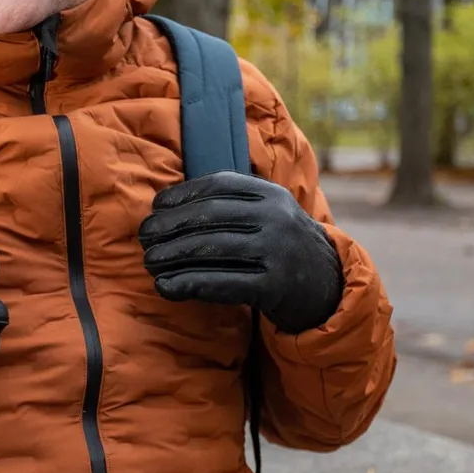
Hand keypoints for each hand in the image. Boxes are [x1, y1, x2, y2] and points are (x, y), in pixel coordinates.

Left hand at [138, 171, 343, 334]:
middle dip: (170, 226)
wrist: (329, 286)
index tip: (156, 207)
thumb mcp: (267, 214)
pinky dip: (189, 284)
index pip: (218, 186)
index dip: (182, 195)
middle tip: (144, 238)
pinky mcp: (276, 286)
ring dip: (173, 255)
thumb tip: (164, 206)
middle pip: (210, 216)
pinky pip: (224, 283)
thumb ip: (230, 204)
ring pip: (213, 248)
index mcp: (271, 194)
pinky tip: (165, 286)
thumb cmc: (281, 247)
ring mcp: (278, 251)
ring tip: (149, 262)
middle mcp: (277, 217)